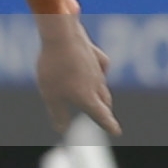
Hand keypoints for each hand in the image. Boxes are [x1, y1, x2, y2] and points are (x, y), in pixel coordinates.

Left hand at [34, 13, 118, 135]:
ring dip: (101, 92)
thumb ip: (58, 113)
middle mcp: (96, 84)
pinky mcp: (93, 52)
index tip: (116, 131)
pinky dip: (100, 70)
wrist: (62, 35)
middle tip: (105, 116)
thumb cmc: (55, 68)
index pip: (101, 116)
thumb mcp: (51, 95)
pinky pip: (101, 64)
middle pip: (105, 100)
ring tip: (101, 97)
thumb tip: (62, 129)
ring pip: (103, 84)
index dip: (109, 125)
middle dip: (105, 110)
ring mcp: (96, 67)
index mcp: (87, 98)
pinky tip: (99, 69)